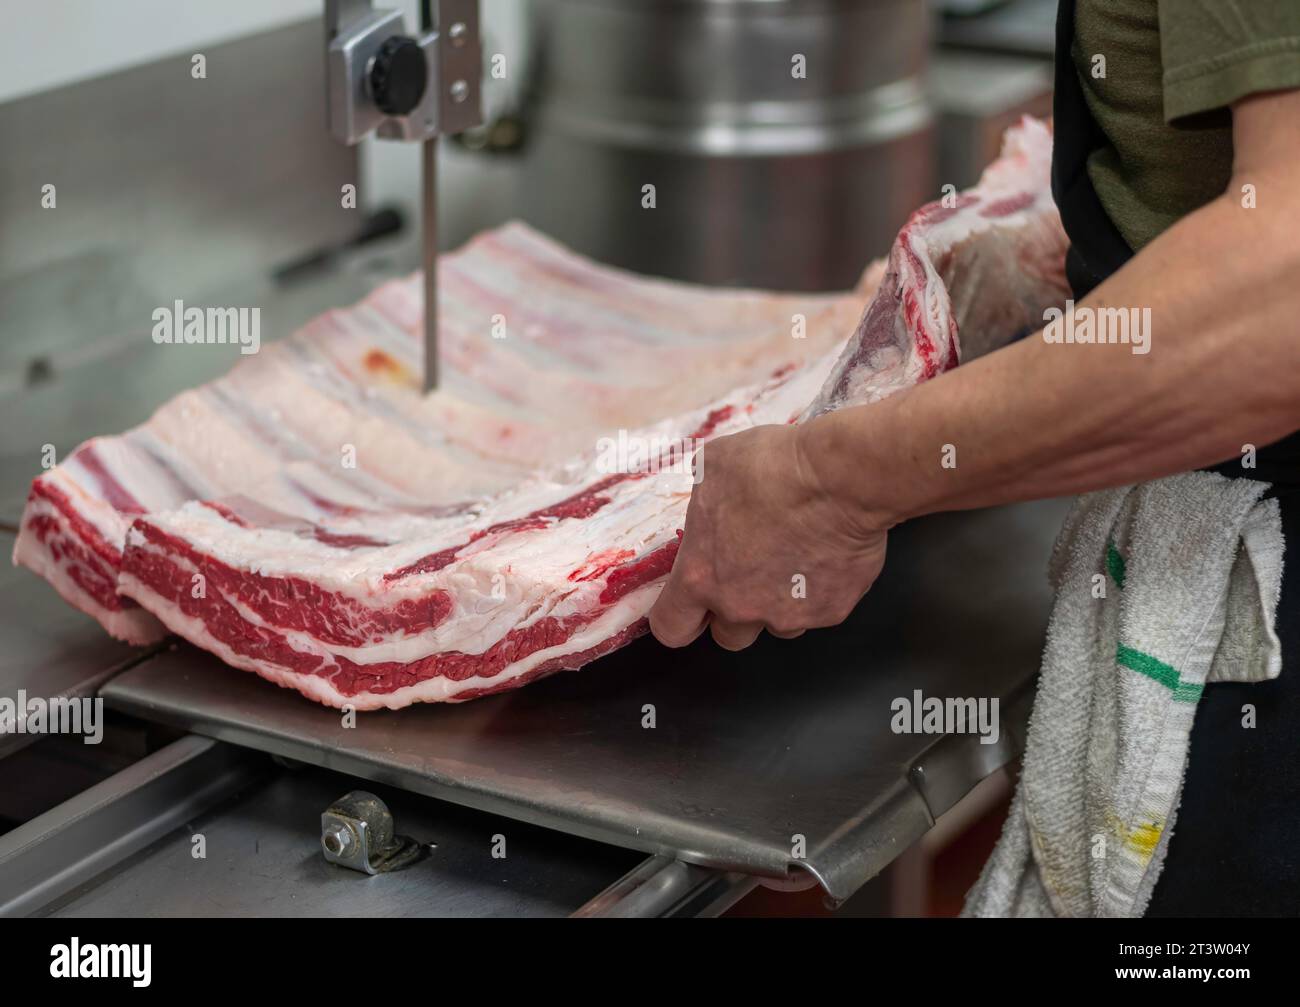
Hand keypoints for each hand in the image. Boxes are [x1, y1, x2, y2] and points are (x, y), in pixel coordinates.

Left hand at [648, 420, 889, 650]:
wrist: (838, 477)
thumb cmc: (775, 468)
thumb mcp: (713, 467)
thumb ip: (704, 498)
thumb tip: (710, 496)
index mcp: (701, 576)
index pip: (672, 627)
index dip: (678, 620)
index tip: (688, 609)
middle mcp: (741, 605)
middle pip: (727, 637)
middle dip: (733, 613)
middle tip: (748, 576)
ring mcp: (788, 614)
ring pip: (777, 626)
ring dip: (779, 603)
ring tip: (792, 561)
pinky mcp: (830, 610)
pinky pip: (818, 611)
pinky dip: (819, 592)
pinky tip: (823, 556)